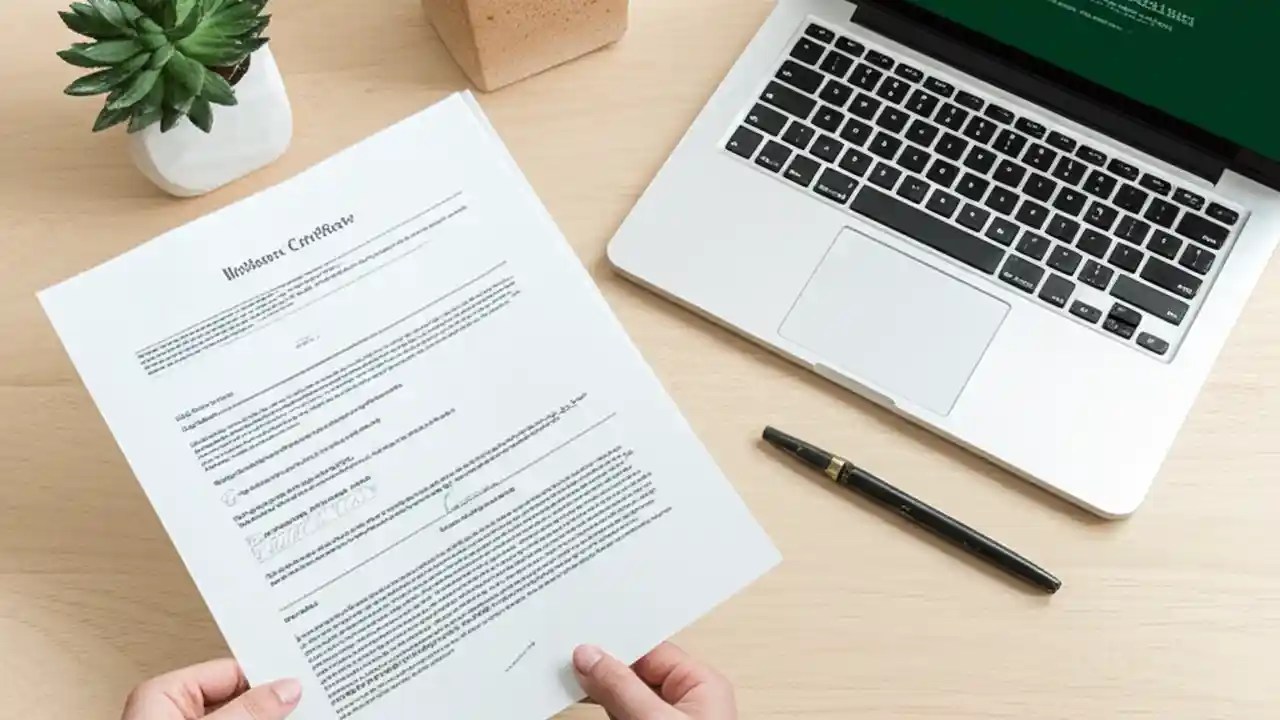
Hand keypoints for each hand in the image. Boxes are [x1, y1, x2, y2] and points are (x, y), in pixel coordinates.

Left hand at [121, 659, 301, 719]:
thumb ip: (247, 711)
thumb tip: (286, 689)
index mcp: (163, 693)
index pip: (230, 671)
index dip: (267, 676)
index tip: (299, 680)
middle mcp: (171, 711)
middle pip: (238, 695)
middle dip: (270, 700)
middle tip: (305, 699)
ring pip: (241, 715)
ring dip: (267, 715)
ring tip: (299, 711)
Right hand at [573, 642, 735, 719]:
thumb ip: (621, 688)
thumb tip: (589, 656)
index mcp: (703, 684)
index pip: (651, 651)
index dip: (616, 645)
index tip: (581, 641)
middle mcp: (689, 700)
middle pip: (636, 672)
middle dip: (604, 667)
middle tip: (567, 657)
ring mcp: (670, 719)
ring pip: (627, 695)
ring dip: (600, 689)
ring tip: (569, 675)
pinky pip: (625, 712)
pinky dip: (605, 707)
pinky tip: (584, 698)